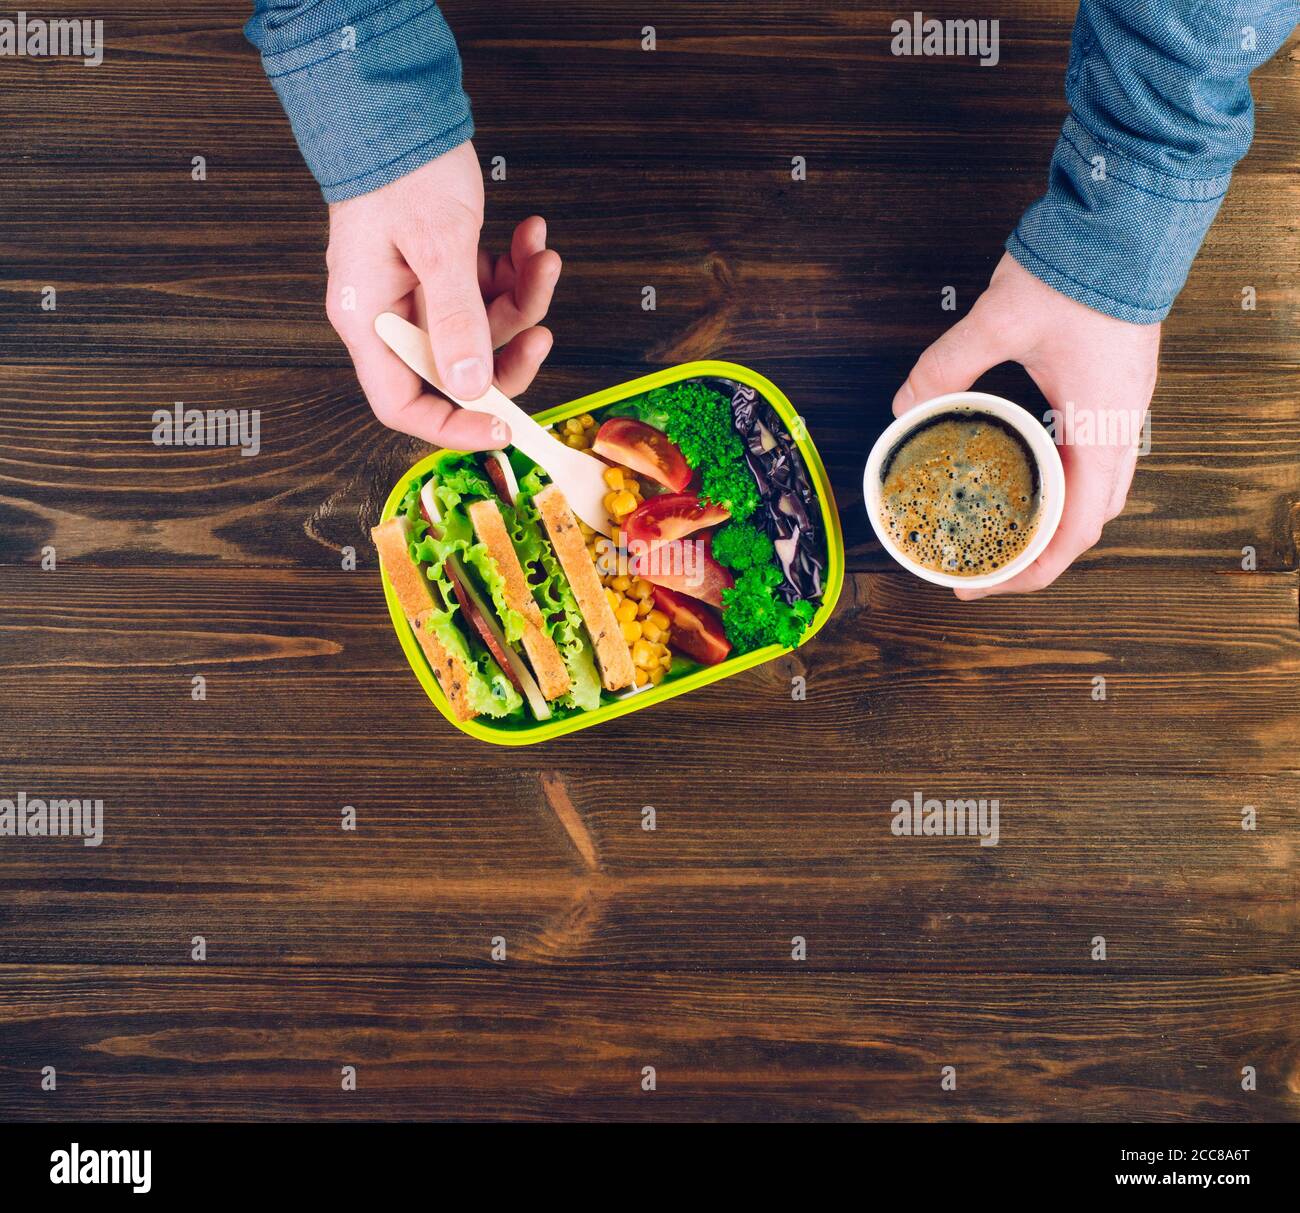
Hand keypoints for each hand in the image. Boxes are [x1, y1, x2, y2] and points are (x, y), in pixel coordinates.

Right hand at [325, 142, 560, 449]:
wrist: (397, 101)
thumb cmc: (401, 163)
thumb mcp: (437, 247)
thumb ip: (456, 321)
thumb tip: (472, 387)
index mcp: (370, 318)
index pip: (404, 404)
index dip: (453, 426)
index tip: (502, 428)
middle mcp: (389, 312)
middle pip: (456, 370)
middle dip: (507, 352)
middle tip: (543, 331)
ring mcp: (417, 290)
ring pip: (483, 327)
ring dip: (522, 297)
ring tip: (542, 256)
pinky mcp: (442, 267)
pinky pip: (487, 290)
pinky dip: (515, 269)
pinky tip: (529, 236)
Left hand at [892, 253, 1158, 598]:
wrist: (1126, 221)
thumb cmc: (1077, 269)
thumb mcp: (998, 322)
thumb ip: (946, 366)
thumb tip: (904, 406)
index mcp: (1101, 429)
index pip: (1074, 531)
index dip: (1029, 571)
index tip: (980, 585)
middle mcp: (1120, 431)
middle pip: (1086, 525)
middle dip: (1036, 560)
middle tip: (982, 571)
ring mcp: (1122, 414)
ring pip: (1095, 497)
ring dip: (1051, 526)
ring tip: (1000, 538)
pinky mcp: (1113, 395)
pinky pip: (1093, 464)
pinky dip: (1060, 489)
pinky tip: (1023, 484)